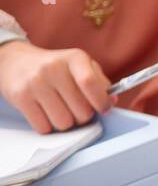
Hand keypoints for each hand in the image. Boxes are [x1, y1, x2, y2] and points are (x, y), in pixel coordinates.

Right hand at [0, 42, 114, 132]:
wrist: (17, 62)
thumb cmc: (56, 68)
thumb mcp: (80, 65)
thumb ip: (100, 82)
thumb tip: (111, 102)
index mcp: (75, 58)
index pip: (90, 84)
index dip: (101, 102)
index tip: (103, 109)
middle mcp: (53, 68)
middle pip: (81, 110)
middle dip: (84, 115)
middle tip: (77, 108)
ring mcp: (35, 83)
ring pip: (64, 122)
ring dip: (66, 122)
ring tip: (61, 110)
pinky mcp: (20, 97)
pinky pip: (44, 127)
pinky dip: (48, 126)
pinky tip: (46, 113)